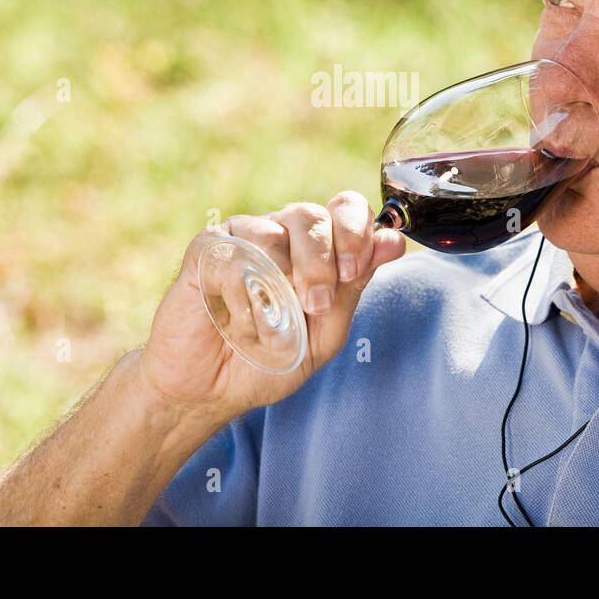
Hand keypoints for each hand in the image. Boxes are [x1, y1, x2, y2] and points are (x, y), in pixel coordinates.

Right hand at [140, 190, 407, 428]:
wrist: (209, 390)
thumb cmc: (268, 360)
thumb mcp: (324, 332)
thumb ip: (353, 286)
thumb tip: (393, 241)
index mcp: (316, 247)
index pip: (346, 208)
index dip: (355, 231)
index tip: (352, 270)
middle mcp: (281, 232)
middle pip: (311, 215)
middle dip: (320, 264)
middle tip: (314, 305)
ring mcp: (241, 237)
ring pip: (271, 231)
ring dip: (278, 285)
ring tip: (270, 323)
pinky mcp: (205, 251)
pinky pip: (230, 254)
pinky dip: (240, 295)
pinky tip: (237, 321)